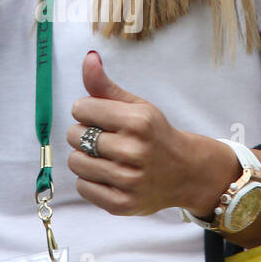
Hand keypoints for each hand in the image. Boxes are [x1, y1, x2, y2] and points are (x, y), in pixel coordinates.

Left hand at [66, 50, 204, 215]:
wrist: (185, 172)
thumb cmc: (155, 135)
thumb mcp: (136, 106)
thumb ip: (105, 85)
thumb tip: (88, 57)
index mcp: (138, 121)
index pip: (81, 108)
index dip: (88, 112)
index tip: (103, 119)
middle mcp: (134, 151)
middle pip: (75, 135)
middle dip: (84, 134)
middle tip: (107, 139)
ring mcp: (128, 180)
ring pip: (76, 162)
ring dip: (85, 158)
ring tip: (107, 157)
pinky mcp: (122, 204)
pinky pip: (83, 187)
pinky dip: (90, 180)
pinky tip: (109, 175)